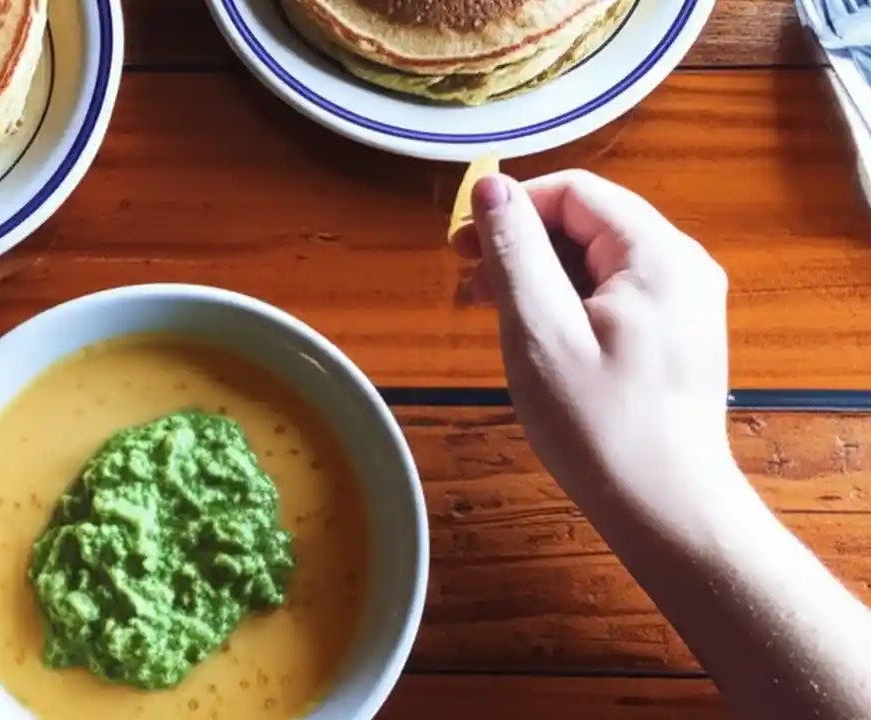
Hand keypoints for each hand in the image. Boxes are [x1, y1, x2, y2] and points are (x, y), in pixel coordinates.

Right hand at [454, 170, 743, 538]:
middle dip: (522, 243)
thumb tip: (489, 185)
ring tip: (497, 314)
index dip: (512, 208)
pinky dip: (568, 300)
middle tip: (469, 285)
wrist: (666, 509)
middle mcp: (683, 264)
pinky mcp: (679, 334)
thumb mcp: (540, 332)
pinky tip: (539, 337)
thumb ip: (514, 252)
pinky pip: (614, 292)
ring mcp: (686, 300)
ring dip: (540, 274)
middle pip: (588, 221)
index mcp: (657, 253)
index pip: (574, 192)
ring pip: (598, 258)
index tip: (461, 249)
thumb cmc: (598, 425)